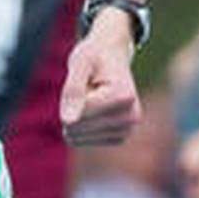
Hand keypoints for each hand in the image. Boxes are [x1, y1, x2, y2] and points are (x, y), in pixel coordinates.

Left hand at [59, 12, 139, 144]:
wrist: (113, 56)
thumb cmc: (94, 56)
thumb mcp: (80, 63)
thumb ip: (73, 90)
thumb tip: (67, 121)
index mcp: (124, 97)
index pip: (78, 112)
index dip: (71, 95)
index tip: (87, 78)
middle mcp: (131, 117)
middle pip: (76, 126)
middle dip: (72, 107)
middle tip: (88, 88)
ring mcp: (126, 131)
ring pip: (76, 136)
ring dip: (75, 116)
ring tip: (91, 97)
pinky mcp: (118, 139)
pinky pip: (80, 141)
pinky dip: (79, 125)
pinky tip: (93, 110)